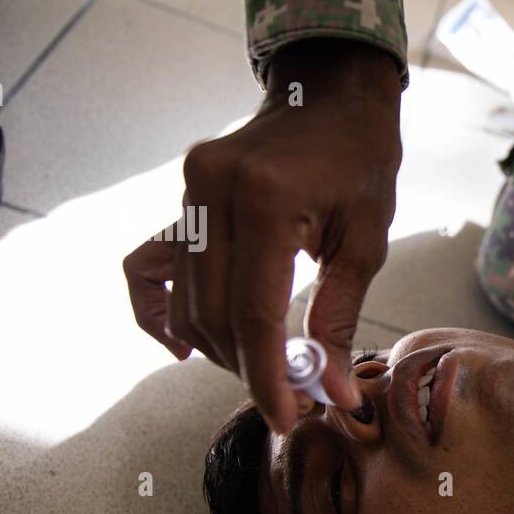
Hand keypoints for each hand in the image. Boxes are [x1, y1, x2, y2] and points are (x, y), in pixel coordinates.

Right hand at [123, 39, 401, 432]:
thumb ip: (338, 320)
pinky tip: (183, 345)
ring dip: (216, 348)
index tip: (284, 417)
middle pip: (210, 315)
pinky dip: (160, 311)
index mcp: (266, 202)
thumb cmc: (360, 163)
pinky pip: (149, 266)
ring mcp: (188, 191)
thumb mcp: (364, 244)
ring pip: (183, 300)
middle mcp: (213, 193)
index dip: (265, 377)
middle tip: (288, 395)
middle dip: (246, 368)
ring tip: (261, 367)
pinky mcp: (180, 197)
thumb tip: (332, 393)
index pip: (252, 315)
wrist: (331, 96)